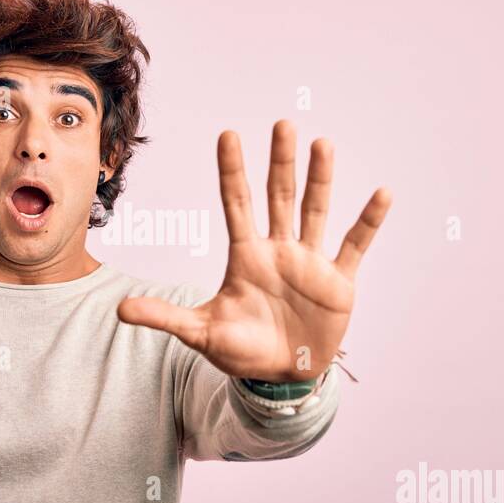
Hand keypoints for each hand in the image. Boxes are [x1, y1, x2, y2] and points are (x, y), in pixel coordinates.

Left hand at [116, 120, 391, 381]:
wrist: (282, 377)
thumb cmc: (241, 351)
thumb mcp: (201, 333)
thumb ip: (166, 318)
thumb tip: (121, 310)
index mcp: (246, 257)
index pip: (236, 204)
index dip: (232, 171)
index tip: (228, 135)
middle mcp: (279, 250)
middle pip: (279, 197)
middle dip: (280, 163)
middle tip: (283, 125)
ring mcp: (310, 263)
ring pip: (315, 211)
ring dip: (320, 179)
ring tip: (323, 144)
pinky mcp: (338, 282)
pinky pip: (355, 245)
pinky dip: (368, 222)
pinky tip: (381, 193)